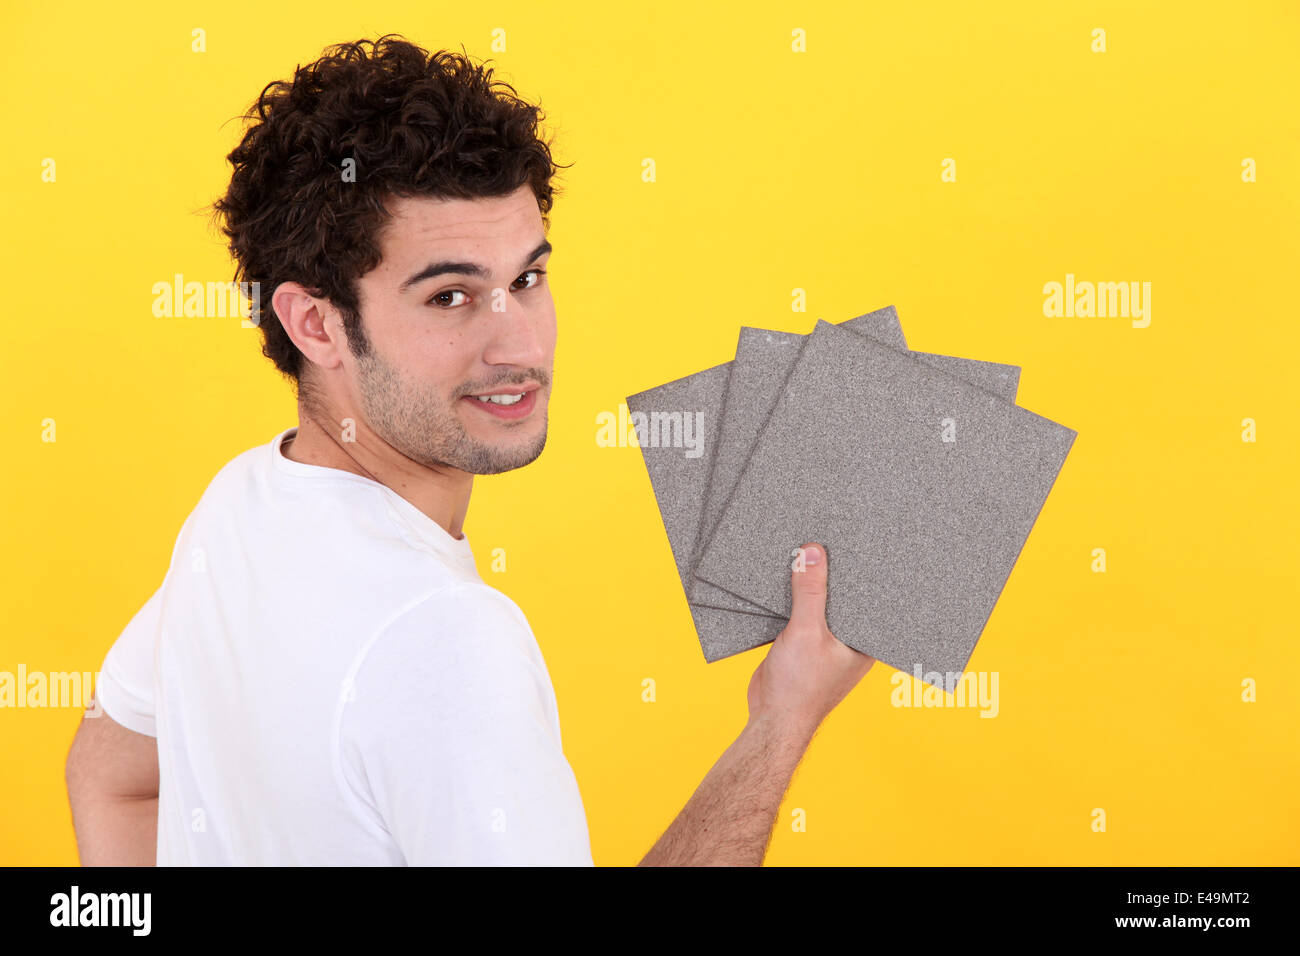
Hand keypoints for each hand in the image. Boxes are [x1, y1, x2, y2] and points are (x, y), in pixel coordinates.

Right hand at [746, 542, 874, 732]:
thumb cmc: (800, 688)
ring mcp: (826, 642)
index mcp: (864, 642)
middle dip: (835, 572)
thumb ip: (810, 592)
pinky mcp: (803, 642)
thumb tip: (813, 552)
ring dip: (812, 584)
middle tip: (831, 535)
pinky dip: (796, 597)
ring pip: (822, 603)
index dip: (866, 571)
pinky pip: (803, 612)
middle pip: (844, 596)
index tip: (861, 541)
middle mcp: (849, 640)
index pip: (871, 597)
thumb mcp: (806, 631)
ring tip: (808, 547)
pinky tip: (787, 576)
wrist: (771, 720)